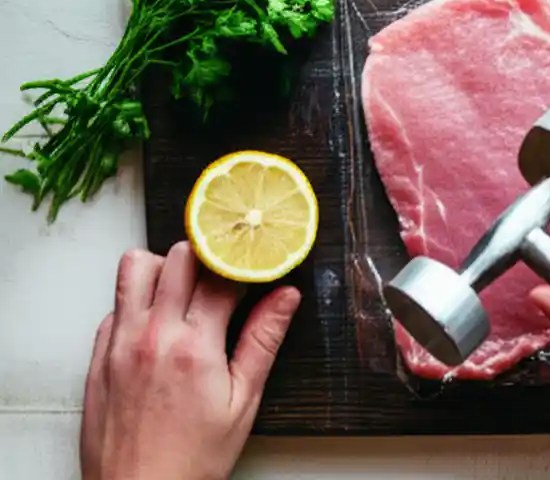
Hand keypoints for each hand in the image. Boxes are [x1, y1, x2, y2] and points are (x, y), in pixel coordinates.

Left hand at [80, 242, 300, 479]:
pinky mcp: (99, 356)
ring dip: (164, 267)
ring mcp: (119, 343)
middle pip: (178, 258)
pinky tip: (158, 323)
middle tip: (223, 274)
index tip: (254, 267)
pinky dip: (137, 301)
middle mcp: (152, 336)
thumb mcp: (242, 401)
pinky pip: (114, 305)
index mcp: (193, 347)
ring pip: (134, 268)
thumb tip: (286, 297)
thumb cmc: (190, 459)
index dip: (243, 265)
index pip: (221, 277)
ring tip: (185, 289)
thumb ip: (263, 340)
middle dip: (206, 256)